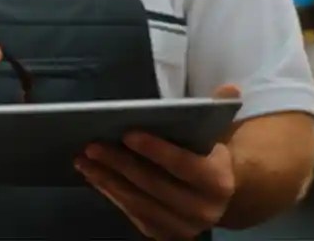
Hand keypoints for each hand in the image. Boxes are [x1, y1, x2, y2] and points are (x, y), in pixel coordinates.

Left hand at [75, 85, 240, 239]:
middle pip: (153, 184)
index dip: (154, 150)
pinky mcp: (164, 234)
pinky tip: (94, 176)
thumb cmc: (206, 155)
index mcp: (217, 182)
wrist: (217, 195)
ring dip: (107, 180)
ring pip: (139, 202)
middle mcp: (203, 210)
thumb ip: (217, 109)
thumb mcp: (215, 133)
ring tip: (83, 160)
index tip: (126, 133)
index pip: (182, 164)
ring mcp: (183, 227)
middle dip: (119, 164)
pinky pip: (133, 214)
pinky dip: (111, 194)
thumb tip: (230, 87)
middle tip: (92, 145)